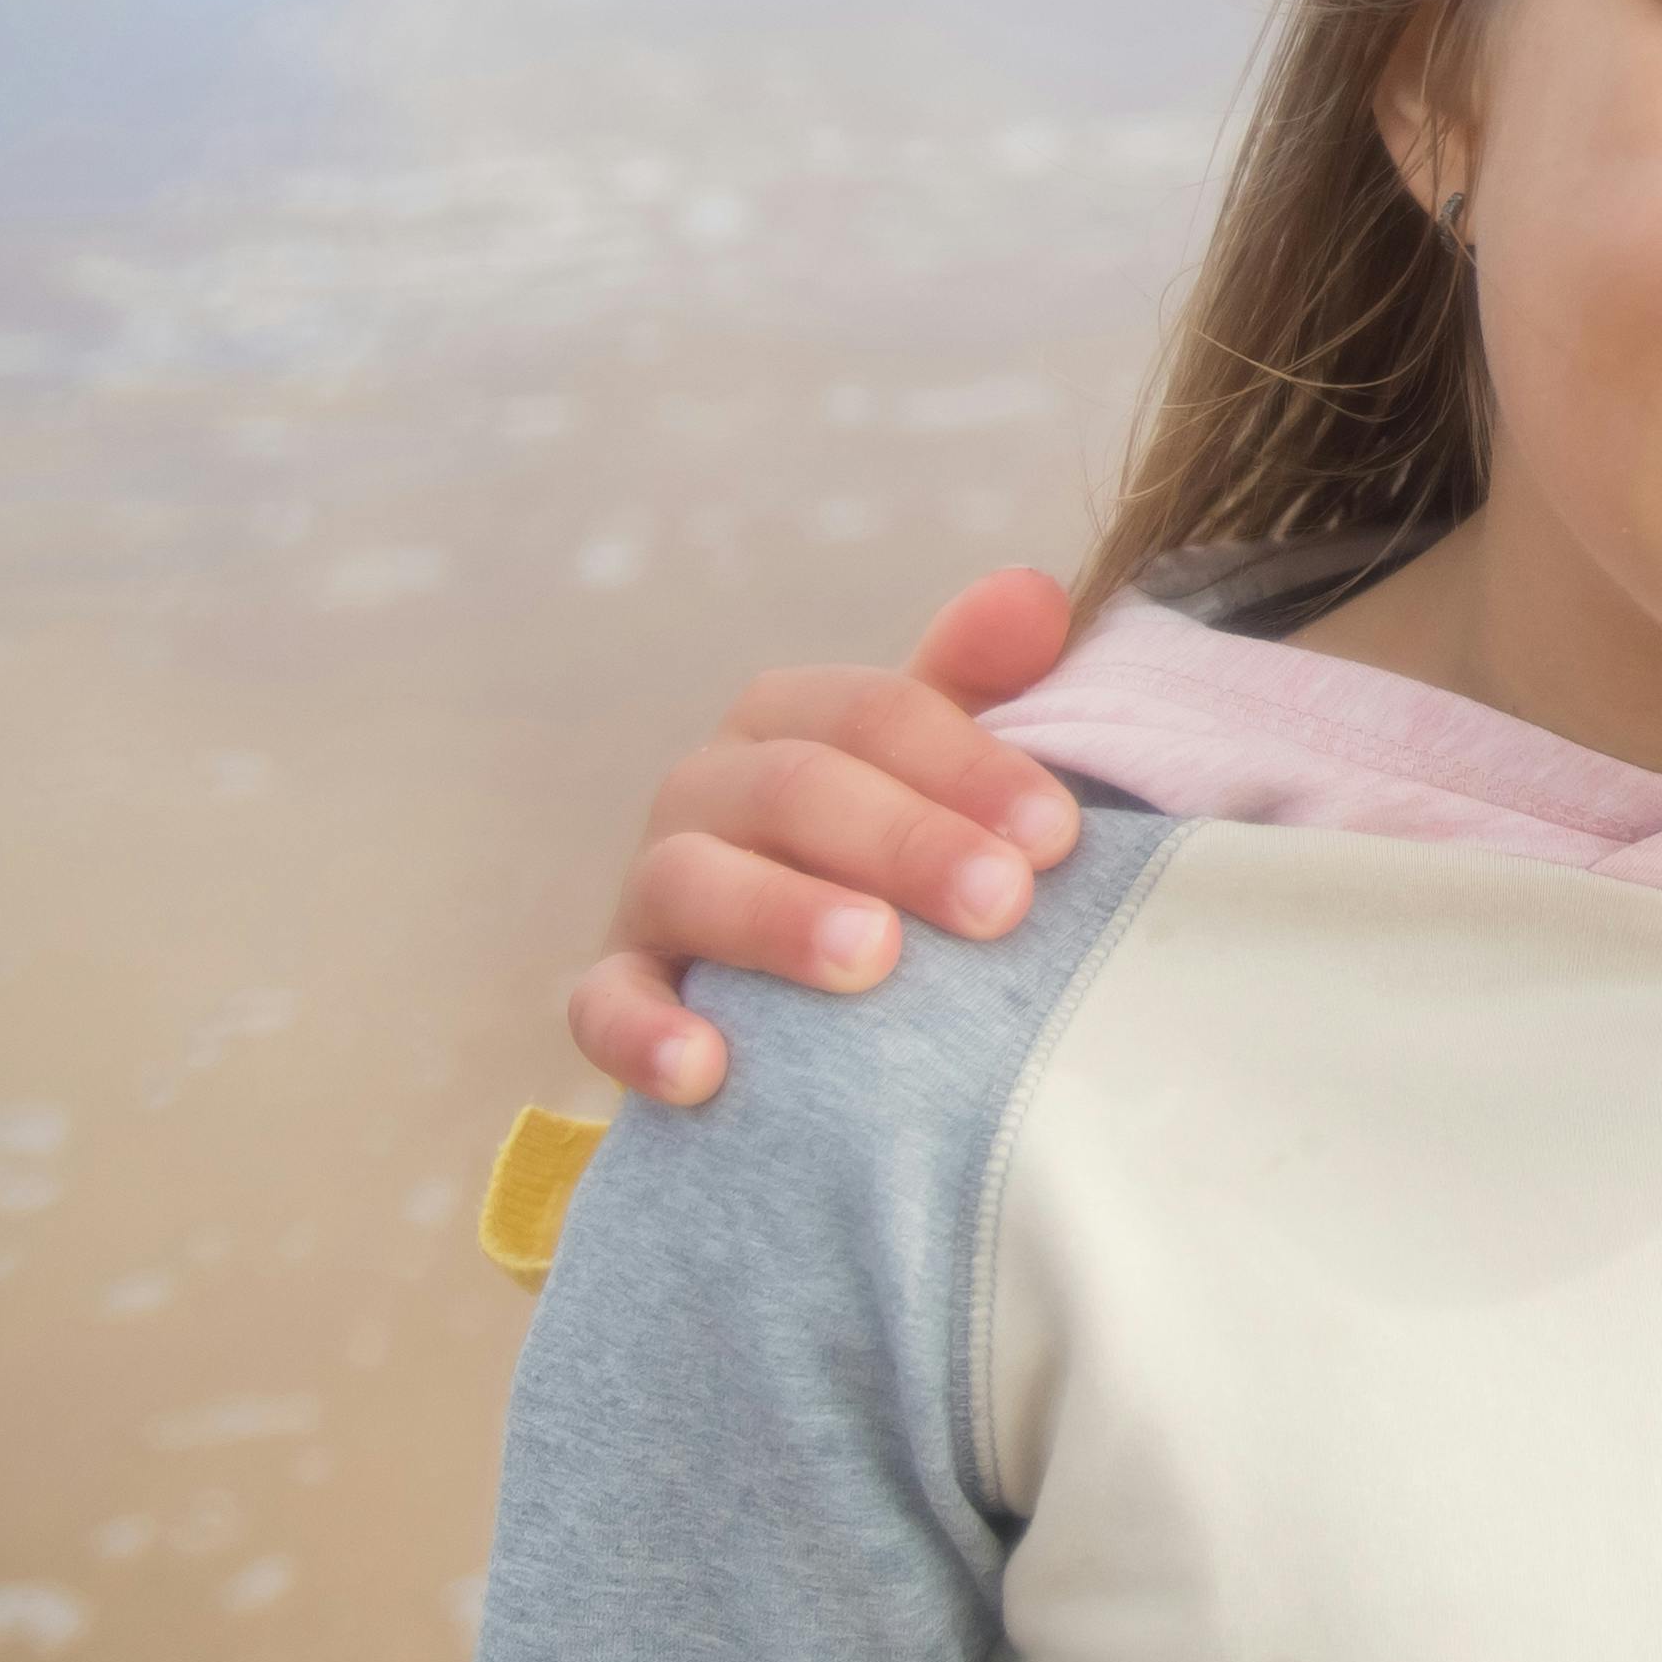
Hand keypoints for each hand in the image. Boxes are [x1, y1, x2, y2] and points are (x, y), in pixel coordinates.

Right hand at [561, 571, 1083, 1106]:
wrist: (806, 988)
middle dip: (907, 840)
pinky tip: (706, 1069)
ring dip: (782, 916)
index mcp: (792, 719)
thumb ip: (985, 681)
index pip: (878, 715)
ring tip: (872, 956)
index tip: (1058, 836)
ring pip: (694, 882)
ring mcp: (654, 890)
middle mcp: (709, 788)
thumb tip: (1034, 592)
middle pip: (797, 789)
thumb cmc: (899, 860)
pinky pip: (603, 1008)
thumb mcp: (945, 766)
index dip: (970, 765)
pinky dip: (645, 1035)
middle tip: (1002, 902)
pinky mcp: (618, 990)